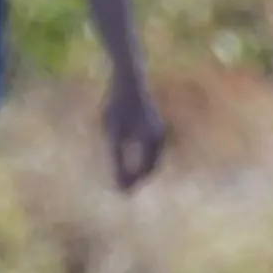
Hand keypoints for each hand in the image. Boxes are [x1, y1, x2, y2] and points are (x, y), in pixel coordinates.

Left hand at [104, 71, 166, 189]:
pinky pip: (148, 146)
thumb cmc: (119, 105)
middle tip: (124, 191)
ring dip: (139, 169)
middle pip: (150, 165)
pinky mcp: (151, 123)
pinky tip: (126, 157)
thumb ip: (117, 157)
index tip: (120, 194)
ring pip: (151, 156)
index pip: (144, 169)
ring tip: (125, 179)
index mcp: (152, 141)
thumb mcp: (113, 132)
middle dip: (137, 178)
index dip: (132, 182)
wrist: (129, 78)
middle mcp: (159, 136)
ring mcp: (157, 128)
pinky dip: (139, 156)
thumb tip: (119, 180)